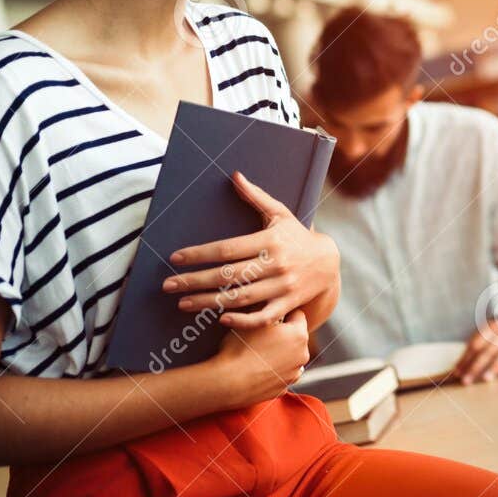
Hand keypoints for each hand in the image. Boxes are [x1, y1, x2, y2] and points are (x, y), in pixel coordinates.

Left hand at [162, 172, 340, 328]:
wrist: (328, 263)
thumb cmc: (296, 236)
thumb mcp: (280, 214)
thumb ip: (256, 197)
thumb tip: (234, 176)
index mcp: (270, 241)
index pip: (228, 249)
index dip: (200, 254)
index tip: (176, 258)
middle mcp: (276, 265)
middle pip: (228, 275)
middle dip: (195, 281)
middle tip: (168, 285)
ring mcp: (282, 287)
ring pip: (240, 298)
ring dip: (209, 302)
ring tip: (183, 303)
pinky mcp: (287, 305)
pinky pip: (263, 317)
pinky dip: (243, 320)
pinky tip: (220, 318)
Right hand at [211, 310, 310, 407]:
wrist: (228, 382)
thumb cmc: (239, 347)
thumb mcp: (251, 320)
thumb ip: (263, 307)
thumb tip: (264, 297)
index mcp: (299, 333)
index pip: (297, 314)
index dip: (282, 312)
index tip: (269, 313)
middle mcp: (303, 353)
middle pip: (295, 336)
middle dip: (282, 333)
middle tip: (262, 332)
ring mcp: (295, 372)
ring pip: (290, 355)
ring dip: (280, 352)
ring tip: (258, 351)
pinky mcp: (285, 387)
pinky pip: (282, 372)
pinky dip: (274, 368)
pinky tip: (259, 366)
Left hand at [456, 315, 497, 383]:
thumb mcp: (487, 332)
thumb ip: (474, 347)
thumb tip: (457, 368)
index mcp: (491, 329)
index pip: (475, 344)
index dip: (465, 359)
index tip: (457, 372)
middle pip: (487, 352)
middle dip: (475, 367)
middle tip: (466, 381)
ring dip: (495, 367)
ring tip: (486, 378)